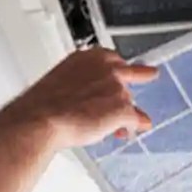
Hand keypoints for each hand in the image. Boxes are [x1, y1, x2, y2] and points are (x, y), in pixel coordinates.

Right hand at [7, 48, 156, 148]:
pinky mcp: (123, 109)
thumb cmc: (43, 105)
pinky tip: (124, 134)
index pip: (113, 58)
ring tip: (113, 128)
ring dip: (123, 115)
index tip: (127, 67)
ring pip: (128, 103)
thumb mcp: (61, 83)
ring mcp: (117, 88)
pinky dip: (129, 129)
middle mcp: (107, 69)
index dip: (120, 67)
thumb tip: (92, 100)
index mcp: (88, 58)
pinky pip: (134, 122)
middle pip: (127, 76)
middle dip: (135, 81)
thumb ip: (82, 85)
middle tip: (151, 73)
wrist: (41, 119)